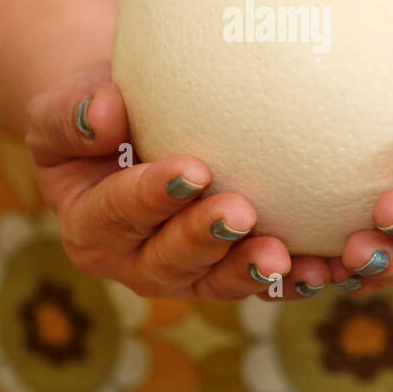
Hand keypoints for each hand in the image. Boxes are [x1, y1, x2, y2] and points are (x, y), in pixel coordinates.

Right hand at [26, 62, 331, 299]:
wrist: (133, 133)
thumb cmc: (101, 115)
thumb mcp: (65, 107)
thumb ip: (74, 114)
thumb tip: (104, 111)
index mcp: (91, 226)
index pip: (117, 212)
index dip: (151, 195)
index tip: (191, 169)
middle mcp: (135, 262)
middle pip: (170, 259)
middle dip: (205, 238)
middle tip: (240, 211)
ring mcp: (185, 276)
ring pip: (218, 282)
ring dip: (251, 271)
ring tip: (282, 256)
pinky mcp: (229, 275)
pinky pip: (263, 284)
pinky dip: (294, 281)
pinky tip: (327, 268)